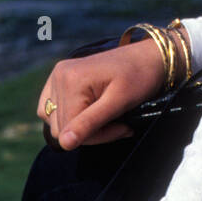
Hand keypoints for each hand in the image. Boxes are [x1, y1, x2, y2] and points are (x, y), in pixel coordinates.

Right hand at [37, 39, 164, 148]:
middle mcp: (59, 76)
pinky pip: (52, 111)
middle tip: (119, 122)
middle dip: (92, 131)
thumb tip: (64, 143)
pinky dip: (72, 117)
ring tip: (108, 115)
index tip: (123, 128)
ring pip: (57, 123)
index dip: (98, 136)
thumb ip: (90, 123)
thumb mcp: (119, 103)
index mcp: (70, 80)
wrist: (149, 57)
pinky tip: (92, 110)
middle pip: (62, 128)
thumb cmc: (139, 78)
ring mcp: (57, 76)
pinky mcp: (60, 79)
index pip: (68, 130)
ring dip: (83, 126)